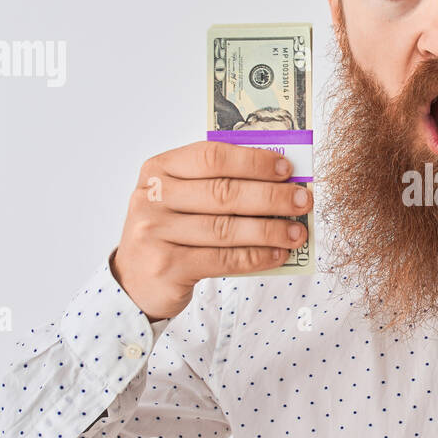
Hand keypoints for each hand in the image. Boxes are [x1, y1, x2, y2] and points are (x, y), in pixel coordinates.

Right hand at [110, 140, 311, 319]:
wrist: (134, 281)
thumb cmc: (169, 231)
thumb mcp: (181, 199)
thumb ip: (216, 184)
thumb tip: (278, 180)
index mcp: (158, 170)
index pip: (211, 157)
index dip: (253, 161)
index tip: (286, 168)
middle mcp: (153, 198)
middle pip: (224, 193)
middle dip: (272, 196)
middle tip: (303, 200)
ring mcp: (156, 233)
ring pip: (227, 228)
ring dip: (271, 230)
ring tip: (297, 232)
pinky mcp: (167, 266)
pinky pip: (223, 259)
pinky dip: (257, 256)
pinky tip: (278, 254)